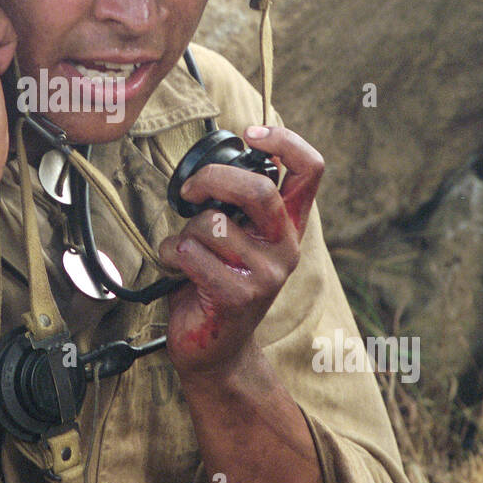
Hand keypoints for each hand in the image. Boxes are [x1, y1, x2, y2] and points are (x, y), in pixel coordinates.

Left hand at [157, 125, 324, 379]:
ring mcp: (266, 274)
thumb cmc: (216, 280)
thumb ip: (234, 203)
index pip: (310, 170)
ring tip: (186, 250)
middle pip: (259, 190)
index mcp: (288, 225)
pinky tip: (177, 267)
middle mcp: (286, 247)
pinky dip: (173, 253)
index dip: (284, 141)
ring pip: (212, 224)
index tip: (251, 134)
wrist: (213, 348)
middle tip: (190, 190)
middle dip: (214, 178)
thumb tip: (209, 166)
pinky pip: (193, 252)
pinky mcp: (238, 296)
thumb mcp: (236, 236)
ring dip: (185, 232)